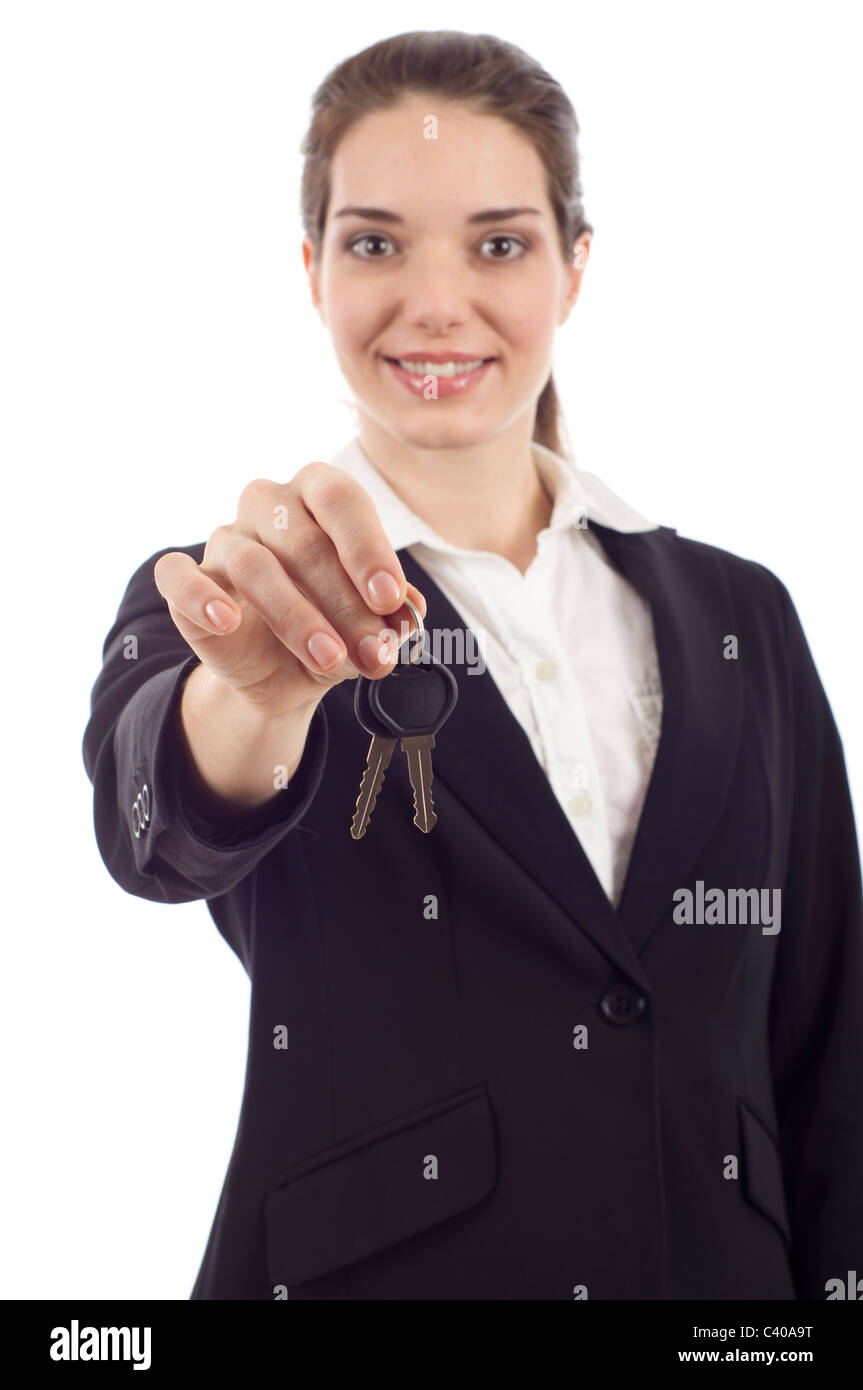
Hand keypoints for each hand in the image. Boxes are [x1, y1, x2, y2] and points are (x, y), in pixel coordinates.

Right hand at [153, 464, 426, 719]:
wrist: (282, 673)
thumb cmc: (333, 627)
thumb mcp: (371, 625)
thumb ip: (391, 615)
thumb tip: (408, 613)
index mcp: (318, 495)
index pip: (341, 499)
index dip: (367, 548)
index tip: (390, 599)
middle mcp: (269, 505)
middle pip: (303, 540)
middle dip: (346, 604)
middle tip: (375, 651)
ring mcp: (225, 540)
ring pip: (253, 564)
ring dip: (297, 617)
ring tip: (331, 659)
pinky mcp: (183, 579)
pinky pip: (178, 575)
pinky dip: (201, 597)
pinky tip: (228, 621)